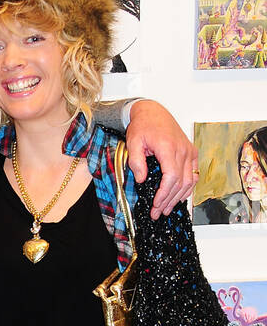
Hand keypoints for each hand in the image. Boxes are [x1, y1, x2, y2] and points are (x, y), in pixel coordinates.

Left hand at [125, 100, 197, 218]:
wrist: (153, 112)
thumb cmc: (143, 126)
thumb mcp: (133, 142)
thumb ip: (136, 161)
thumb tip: (142, 180)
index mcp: (168, 147)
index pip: (171, 177)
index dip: (164, 194)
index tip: (156, 205)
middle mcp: (183, 150)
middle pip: (181, 182)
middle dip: (169, 200)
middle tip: (158, 213)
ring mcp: (189, 151)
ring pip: (190, 181)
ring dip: (179, 197)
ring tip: (166, 209)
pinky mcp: (191, 152)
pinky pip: (194, 174)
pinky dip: (188, 188)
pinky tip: (178, 198)